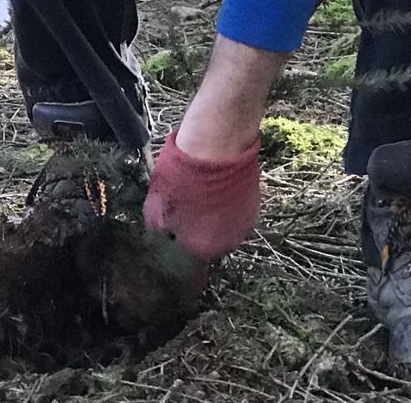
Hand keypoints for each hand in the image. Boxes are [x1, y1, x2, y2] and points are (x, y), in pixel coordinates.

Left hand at [143, 131, 261, 261]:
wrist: (217, 146)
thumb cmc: (183, 176)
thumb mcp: (156, 206)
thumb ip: (159, 232)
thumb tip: (160, 240)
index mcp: (202, 249)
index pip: (189, 264)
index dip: (179, 250)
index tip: (174, 238)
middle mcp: (227, 243)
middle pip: (207, 245)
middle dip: (195, 232)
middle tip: (184, 211)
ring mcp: (244, 224)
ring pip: (222, 228)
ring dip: (212, 217)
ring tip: (200, 195)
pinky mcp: (254, 205)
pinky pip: (235, 212)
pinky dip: (225, 204)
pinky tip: (215, 187)